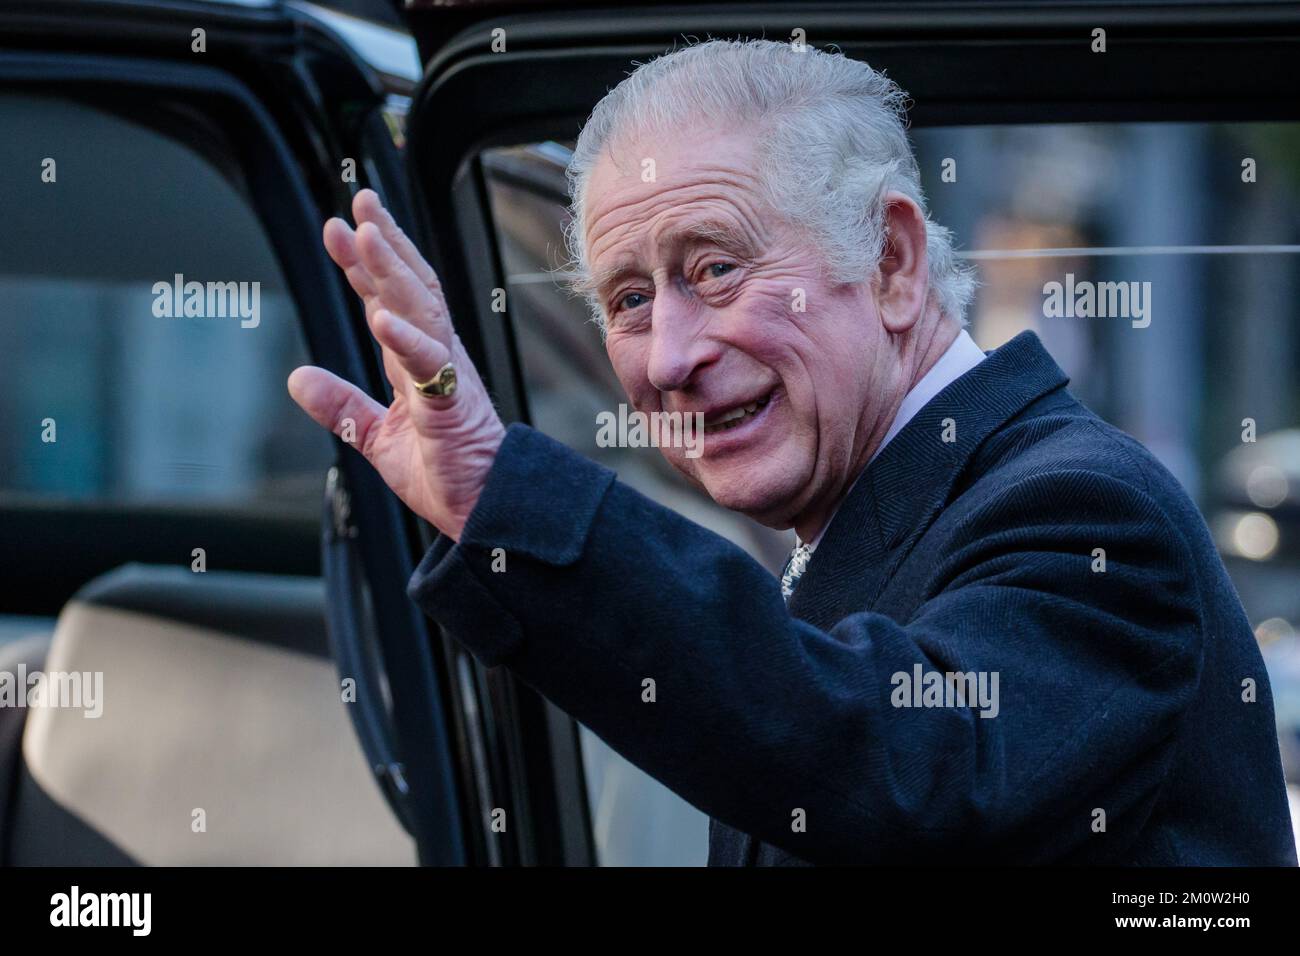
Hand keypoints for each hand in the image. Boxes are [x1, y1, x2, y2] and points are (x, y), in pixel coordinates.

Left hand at [288, 189, 504, 540]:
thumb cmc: (445, 474)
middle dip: (385, 241)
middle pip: (410, 285)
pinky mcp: (450, 403)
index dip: (361, 262)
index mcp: (416, 360)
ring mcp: (445, 374)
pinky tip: (380, 316)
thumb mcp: (375, 437)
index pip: (387, 298)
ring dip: (392, 270)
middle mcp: (434, 356)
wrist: (482, 508)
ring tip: (366, 236)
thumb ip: (341, 405)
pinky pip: (427, 363)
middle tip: (360, 202)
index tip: (336, 229)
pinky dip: (405, 337)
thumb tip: (297, 379)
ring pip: (420, 309)